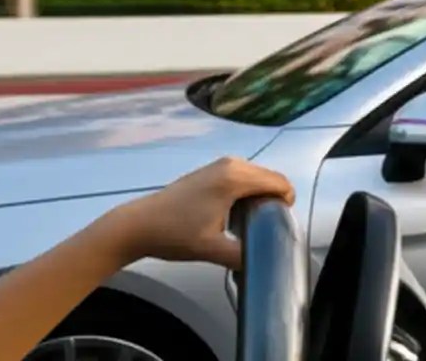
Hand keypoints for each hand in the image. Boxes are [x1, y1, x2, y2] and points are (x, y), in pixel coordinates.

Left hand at [100, 157, 294, 269]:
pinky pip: (243, 176)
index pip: (279, 183)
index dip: (286, 203)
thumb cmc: (175, 234)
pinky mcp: (211, 170)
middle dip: (274, 200)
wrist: (138, 224)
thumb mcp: (212, 250)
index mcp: (235, 178)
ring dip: (260, 196)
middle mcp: (231, 164)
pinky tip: (234, 214)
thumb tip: (263, 261)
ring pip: (257, 177)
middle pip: (270, 177)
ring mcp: (220, 164)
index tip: (276, 226)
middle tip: (263, 228)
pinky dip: (247, 192)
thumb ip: (243, 256)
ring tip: (248, 223)